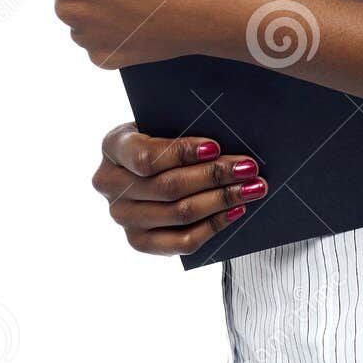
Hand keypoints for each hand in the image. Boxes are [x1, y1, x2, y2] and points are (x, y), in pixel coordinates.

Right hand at [93, 123, 269, 255]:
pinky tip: (237, 210)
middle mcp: (109, 184)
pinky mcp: (140, 241)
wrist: (153, 163)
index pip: (146, 157)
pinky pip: (182, 241)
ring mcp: (122, 217)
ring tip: (253, 188)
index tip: (216, 147)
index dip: (182, 153)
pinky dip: (214, 225)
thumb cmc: (164, 134)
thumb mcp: (165, 120)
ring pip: (179, 214)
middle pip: (169, 187)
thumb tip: (224, 142)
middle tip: (249, 168)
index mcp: (113, 146)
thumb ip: (185, 125)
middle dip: (215, 176)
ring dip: (222, 200)